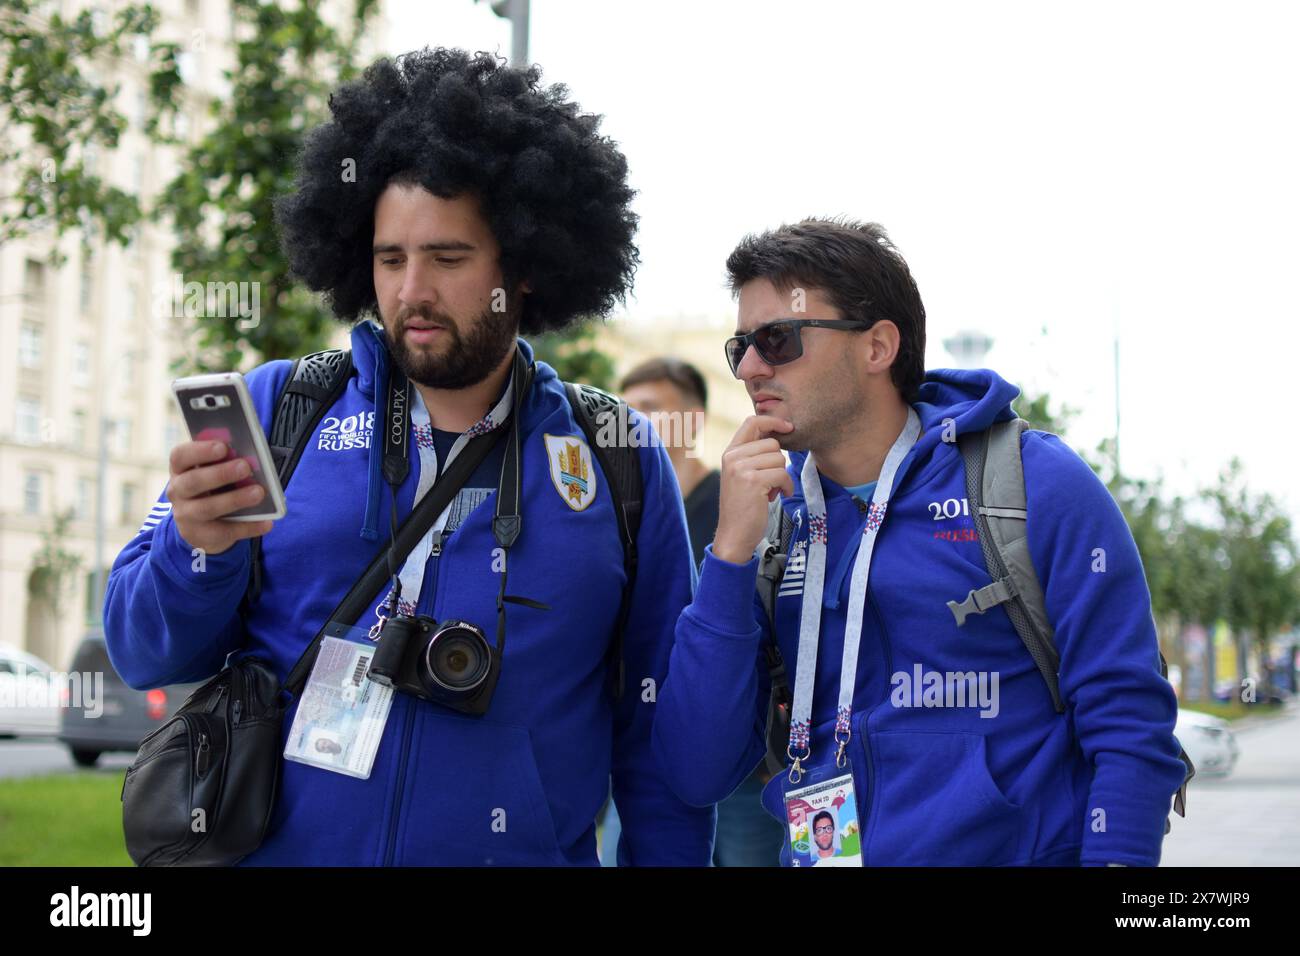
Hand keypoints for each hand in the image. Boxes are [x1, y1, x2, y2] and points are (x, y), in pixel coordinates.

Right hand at [167, 440, 273, 554]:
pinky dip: (248, 527)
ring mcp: (186, 515)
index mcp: (180, 469)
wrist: (201, 526)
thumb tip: (252, 459)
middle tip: (245, 467)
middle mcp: (178, 491)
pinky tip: (266, 523)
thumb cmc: (213, 488)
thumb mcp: (213, 473)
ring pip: (207, 508)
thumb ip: (226, 464)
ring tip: (258, 493)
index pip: (180, 457)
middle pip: (193, 481)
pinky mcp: (200, 535)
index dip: (200, 451)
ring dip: (235, 499)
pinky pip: (225, 532)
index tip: (223, 447)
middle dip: (220, 473)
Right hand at [712, 415, 794, 563]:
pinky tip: (778, 496)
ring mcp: (741, 468)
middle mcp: (732, 457)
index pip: (752, 421)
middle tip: (769, 482)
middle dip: (778, 463)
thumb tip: (778, 435)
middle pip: (772, 443)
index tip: (788, 427)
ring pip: (779, 459)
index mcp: (730, 452)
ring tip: (770, 491)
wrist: (734, 535)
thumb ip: (753, 455)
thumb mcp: (742, 475)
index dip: (773, 421)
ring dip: (782, 477)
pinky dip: (786, 486)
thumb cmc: (743, 507)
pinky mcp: (753, 481)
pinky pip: (782, 474)